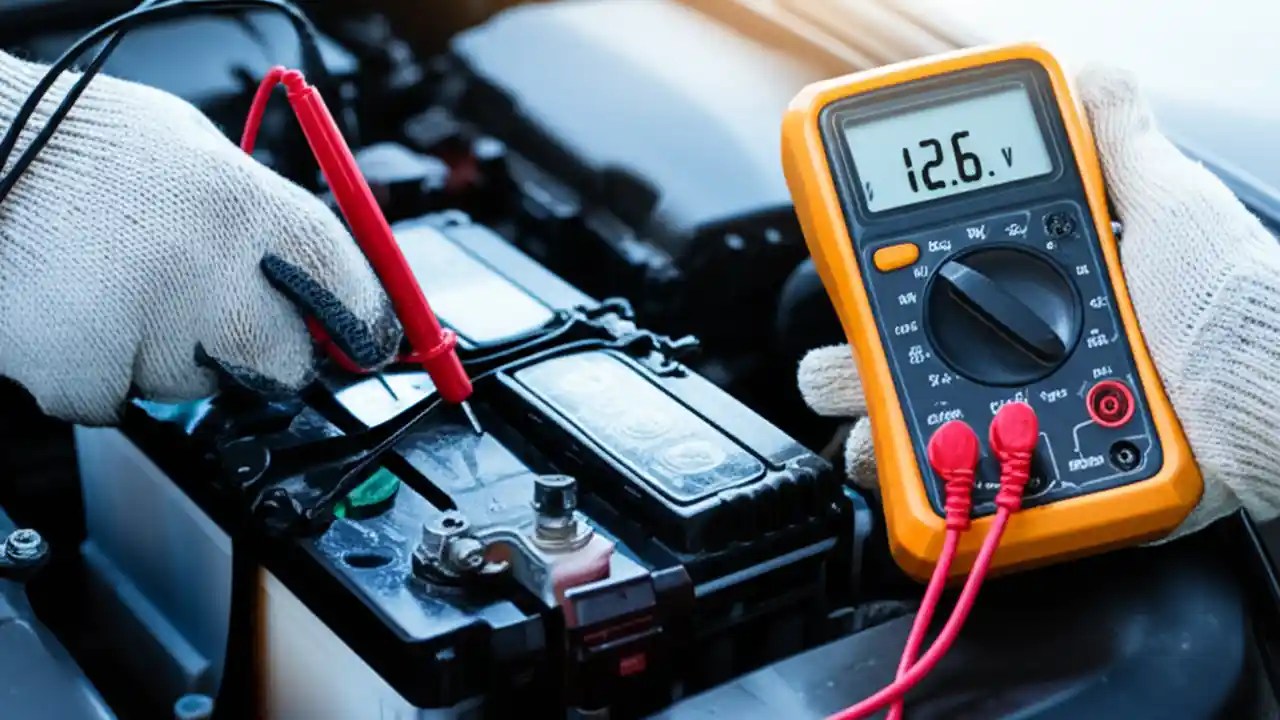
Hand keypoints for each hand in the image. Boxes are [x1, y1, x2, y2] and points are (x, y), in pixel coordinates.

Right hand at [0, 51, 401, 424]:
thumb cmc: (75, 146)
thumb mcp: (194, 153)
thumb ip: (264, 217)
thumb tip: (326, 275)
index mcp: (242, 205)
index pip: (349, 288)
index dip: (368, 321)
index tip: (371, 340)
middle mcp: (204, 271)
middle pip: (285, 362)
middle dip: (264, 351)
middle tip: (220, 314)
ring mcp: (144, 330)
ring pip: (201, 386)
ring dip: (176, 356)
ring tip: (123, 289)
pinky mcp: (85, 377)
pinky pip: (121, 399)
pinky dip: (104, 371)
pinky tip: (82, 314)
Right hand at [797, 65, 1279, 538]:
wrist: (1266, 391)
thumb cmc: (1225, 300)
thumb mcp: (1168, 204)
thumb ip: (1121, 141)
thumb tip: (1096, 74)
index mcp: (1037, 301)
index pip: (935, 292)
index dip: (884, 288)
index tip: (852, 279)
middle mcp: (1022, 364)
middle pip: (907, 369)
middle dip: (850, 372)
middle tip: (830, 372)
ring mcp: (1026, 422)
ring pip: (919, 435)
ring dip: (871, 434)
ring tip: (860, 433)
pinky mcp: (1039, 478)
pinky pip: (961, 490)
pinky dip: (921, 487)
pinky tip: (907, 471)